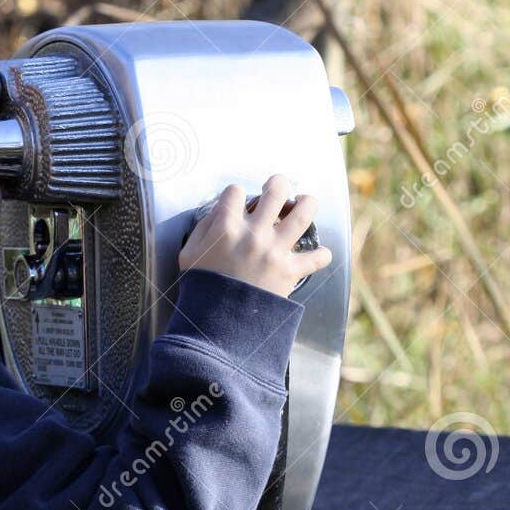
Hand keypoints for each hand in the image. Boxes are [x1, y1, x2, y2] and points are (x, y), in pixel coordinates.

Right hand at [177, 175, 332, 298]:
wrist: (216, 325)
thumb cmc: (200, 289)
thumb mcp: (188, 253)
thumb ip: (203, 227)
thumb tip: (221, 213)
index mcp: (226, 227)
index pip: (236, 192)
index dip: (237, 195)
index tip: (239, 203)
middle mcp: (253, 234)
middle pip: (276, 192)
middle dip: (278, 184)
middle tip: (278, 187)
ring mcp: (274, 251)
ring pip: (303, 213)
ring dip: (307, 203)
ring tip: (305, 202)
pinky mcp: (290, 272)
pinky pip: (316, 258)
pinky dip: (321, 255)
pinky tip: (318, 254)